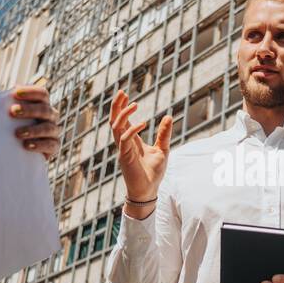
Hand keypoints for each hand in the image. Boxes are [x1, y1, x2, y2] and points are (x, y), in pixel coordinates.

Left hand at [10, 84, 61, 159]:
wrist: (14, 152)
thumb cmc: (7, 128)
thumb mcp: (3, 116)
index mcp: (40, 104)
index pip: (42, 94)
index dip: (31, 92)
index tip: (15, 94)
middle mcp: (49, 116)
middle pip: (45, 110)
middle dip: (29, 110)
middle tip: (13, 112)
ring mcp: (52, 132)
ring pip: (49, 128)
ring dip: (33, 130)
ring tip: (18, 133)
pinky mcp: (53, 147)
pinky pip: (51, 145)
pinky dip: (40, 145)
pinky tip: (26, 145)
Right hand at [109, 90, 171, 216]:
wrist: (149, 190)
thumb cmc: (153, 173)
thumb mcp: (162, 149)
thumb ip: (164, 134)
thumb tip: (168, 116)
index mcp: (131, 141)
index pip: (122, 120)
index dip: (122, 107)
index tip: (125, 94)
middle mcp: (124, 143)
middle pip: (115, 120)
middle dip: (117, 106)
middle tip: (121, 91)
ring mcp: (123, 149)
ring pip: (116, 127)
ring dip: (123, 114)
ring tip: (134, 103)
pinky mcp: (125, 157)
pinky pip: (125, 139)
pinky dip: (132, 129)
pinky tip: (144, 123)